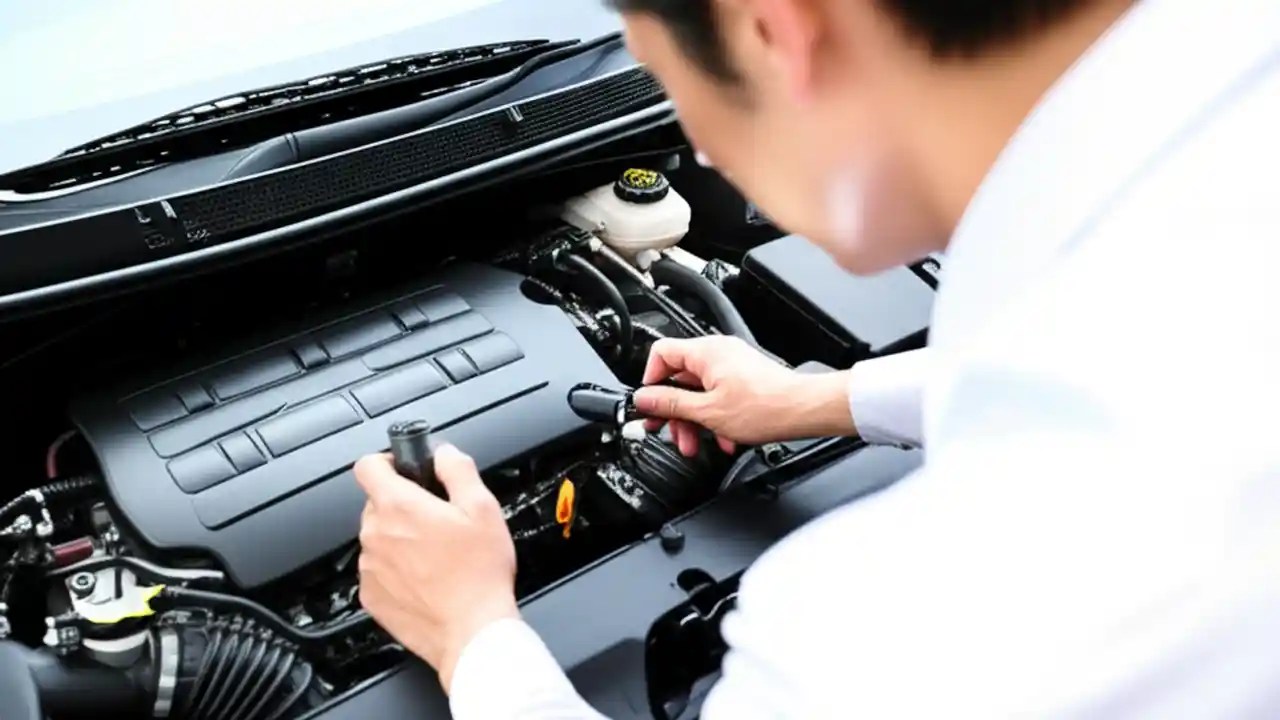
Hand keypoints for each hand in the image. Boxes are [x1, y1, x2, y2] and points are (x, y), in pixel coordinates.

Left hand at [355, 447, 517, 692]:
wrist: (472, 631)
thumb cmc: (479, 573)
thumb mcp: (483, 508)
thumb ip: (458, 470)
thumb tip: (444, 454)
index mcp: (399, 506)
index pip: (368, 466)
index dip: (386, 462)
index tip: (403, 470)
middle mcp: (376, 534)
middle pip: (377, 504)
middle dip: (403, 506)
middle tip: (438, 521)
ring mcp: (370, 568)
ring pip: (378, 538)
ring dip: (400, 540)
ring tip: (436, 556)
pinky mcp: (372, 596)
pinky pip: (379, 570)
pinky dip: (396, 570)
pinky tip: (427, 579)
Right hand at [633, 336, 854, 455]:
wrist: (803, 410)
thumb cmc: (765, 407)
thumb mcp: (707, 411)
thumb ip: (671, 404)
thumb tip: (644, 398)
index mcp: (705, 352)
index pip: (661, 353)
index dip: (650, 380)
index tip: (651, 404)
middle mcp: (718, 352)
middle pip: (679, 377)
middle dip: (674, 410)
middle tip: (670, 431)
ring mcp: (732, 365)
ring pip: (699, 391)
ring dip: (694, 420)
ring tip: (696, 444)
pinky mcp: (744, 378)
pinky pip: (717, 395)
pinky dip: (714, 417)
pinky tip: (722, 439)